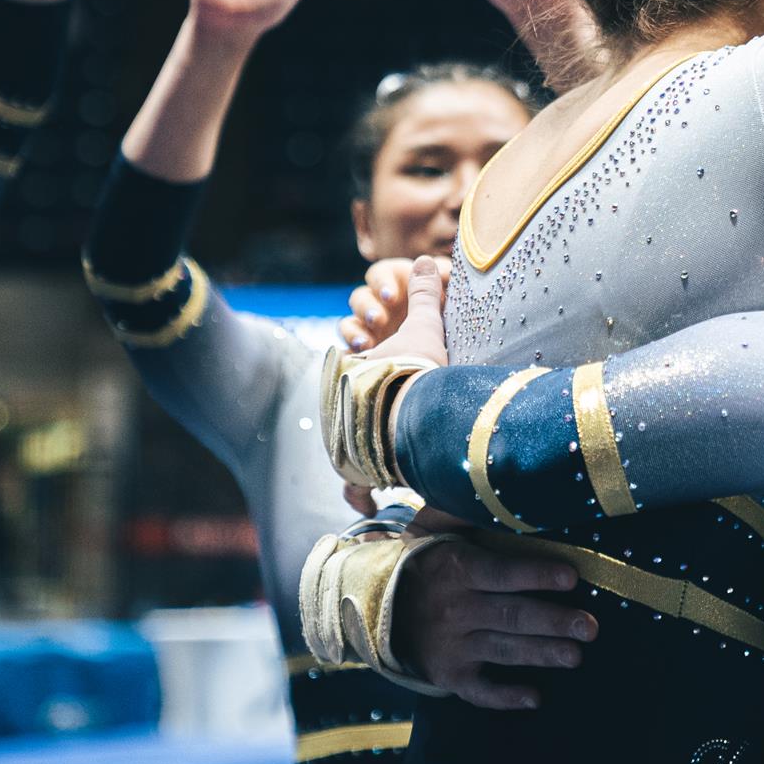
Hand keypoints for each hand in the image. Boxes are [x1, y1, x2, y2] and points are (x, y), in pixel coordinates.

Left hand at [341, 257, 453, 509]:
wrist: (411, 413)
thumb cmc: (415, 370)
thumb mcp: (423, 328)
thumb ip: (425, 296)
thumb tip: (423, 259)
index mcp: (348, 376)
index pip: (349, 376)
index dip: (366, 378)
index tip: (380, 384)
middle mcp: (339, 411)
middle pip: (347, 417)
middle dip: (364, 423)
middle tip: (389, 428)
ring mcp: (344, 443)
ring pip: (348, 454)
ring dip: (365, 461)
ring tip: (387, 467)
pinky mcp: (356, 473)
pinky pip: (356, 489)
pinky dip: (364, 496)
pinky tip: (376, 504)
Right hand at [391, 514, 596, 708]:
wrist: (376, 607)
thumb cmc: (426, 561)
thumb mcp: (438, 530)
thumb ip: (468, 512)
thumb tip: (501, 481)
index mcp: (457, 569)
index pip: (502, 573)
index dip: (536, 575)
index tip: (572, 577)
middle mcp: (455, 609)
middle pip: (511, 616)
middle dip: (554, 622)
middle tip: (591, 627)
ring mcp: (451, 645)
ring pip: (503, 651)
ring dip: (541, 654)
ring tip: (576, 656)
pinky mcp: (448, 675)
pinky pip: (478, 691)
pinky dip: (504, 697)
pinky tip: (534, 698)